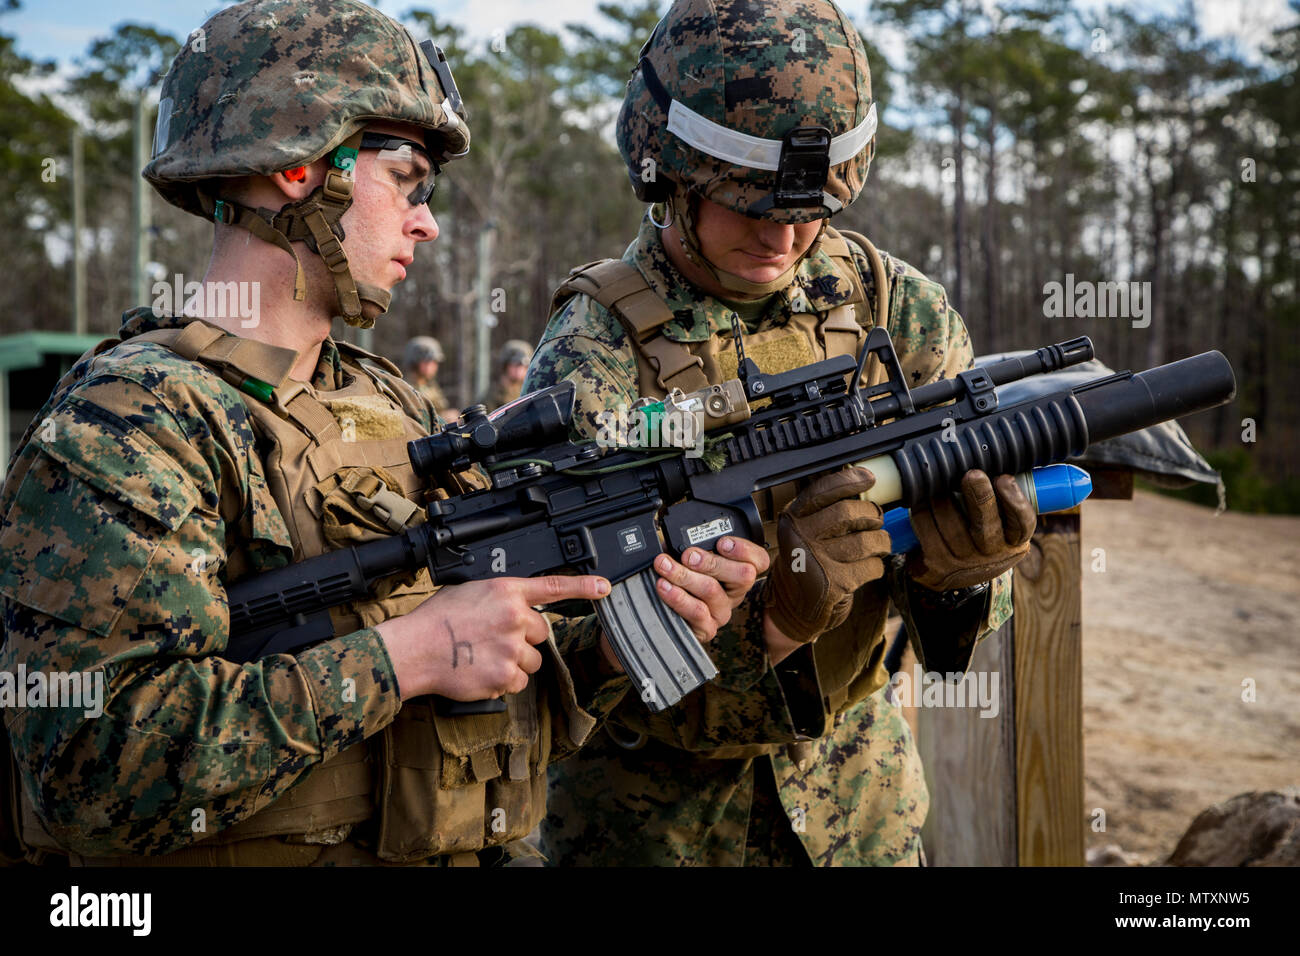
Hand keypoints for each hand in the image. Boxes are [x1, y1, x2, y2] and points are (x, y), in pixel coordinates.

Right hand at [376, 575, 610, 701]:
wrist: (414, 649)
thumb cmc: (436, 621)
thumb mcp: (470, 592)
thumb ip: (500, 598)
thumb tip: (514, 607)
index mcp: (506, 591)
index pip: (554, 587)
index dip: (584, 587)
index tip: (605, 587)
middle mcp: (515, 617)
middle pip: (541, 633)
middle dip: (523, 639)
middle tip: (493, 641)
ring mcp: (513, 648)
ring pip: (532, 661)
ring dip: (515, 662)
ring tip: (483, 657)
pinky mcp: (506, 676)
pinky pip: (519, 682)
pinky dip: (504, 682)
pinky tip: (482, 673)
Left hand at [655, 535, 770, 632]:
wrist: (666, 609)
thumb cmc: (682, 574)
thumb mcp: (691, 554)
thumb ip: (693, 543)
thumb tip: (678, 531)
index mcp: (738, 570)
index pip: (759, 560)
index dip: (744, 549)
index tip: (722, 542)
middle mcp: (735, 591)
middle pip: (743, 576)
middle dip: (712, 562)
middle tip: (688, 555)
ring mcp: (722, 611)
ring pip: (713, 591)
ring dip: (685, 576)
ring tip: (665, 566)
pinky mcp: (707, 628)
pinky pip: (697, 613)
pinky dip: (678, 598)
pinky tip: (664, 587)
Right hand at [766, 467, 890, 643]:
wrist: (793, 609)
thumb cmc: (807, 564)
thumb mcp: (805, 532)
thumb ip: (826, 511)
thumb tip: (865, 484)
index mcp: (792, 519)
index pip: (822, 490)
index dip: (849, 480)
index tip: (870, 477)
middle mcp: (799, 537)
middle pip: (847, 513)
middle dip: (872, 515)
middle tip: (877, 521)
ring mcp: (815, 562)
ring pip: (865, 541)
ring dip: (881, 541)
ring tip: (879, 544)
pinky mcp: (833, 584)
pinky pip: (871, 566)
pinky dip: (877, 566)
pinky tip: (868, 567)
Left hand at [906, 470, 1035, 590]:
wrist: (954, 576)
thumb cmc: (980, 536)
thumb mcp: (1000, 525)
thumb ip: (1000, 497)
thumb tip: (996, 453)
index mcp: (1014, 540)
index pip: (1022, 522)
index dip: (1015, 501)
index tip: (1004, 479)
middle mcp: (991, 553)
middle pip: (986, 524)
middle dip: (979, 496)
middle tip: (972, 474)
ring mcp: (963, 561)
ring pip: (950, 524)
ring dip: (941, 498)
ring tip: (935, 479)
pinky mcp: (936, 563)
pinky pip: (926, 530)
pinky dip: (921, 510)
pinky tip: (920, 498)